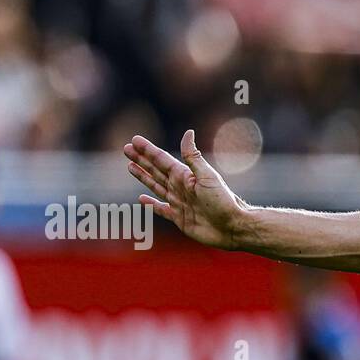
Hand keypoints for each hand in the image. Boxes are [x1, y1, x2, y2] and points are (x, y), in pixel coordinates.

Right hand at [124, 129, 248, 249]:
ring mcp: (179, 203)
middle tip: (126, 148)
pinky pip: (161, 209)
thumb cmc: (223, 201)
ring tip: (130, 167)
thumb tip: (188, 132)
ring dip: (143, 176)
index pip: (162, 160)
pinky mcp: (180, 218)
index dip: (148, 150)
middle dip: (141, 160)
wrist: (232, 226)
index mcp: (185, 176)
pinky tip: (141, 198)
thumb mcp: (207, 176)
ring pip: (156, 186)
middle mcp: (181, 187)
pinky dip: (151, 204)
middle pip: (156, 170)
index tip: (134, 140)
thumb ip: (193, 157)